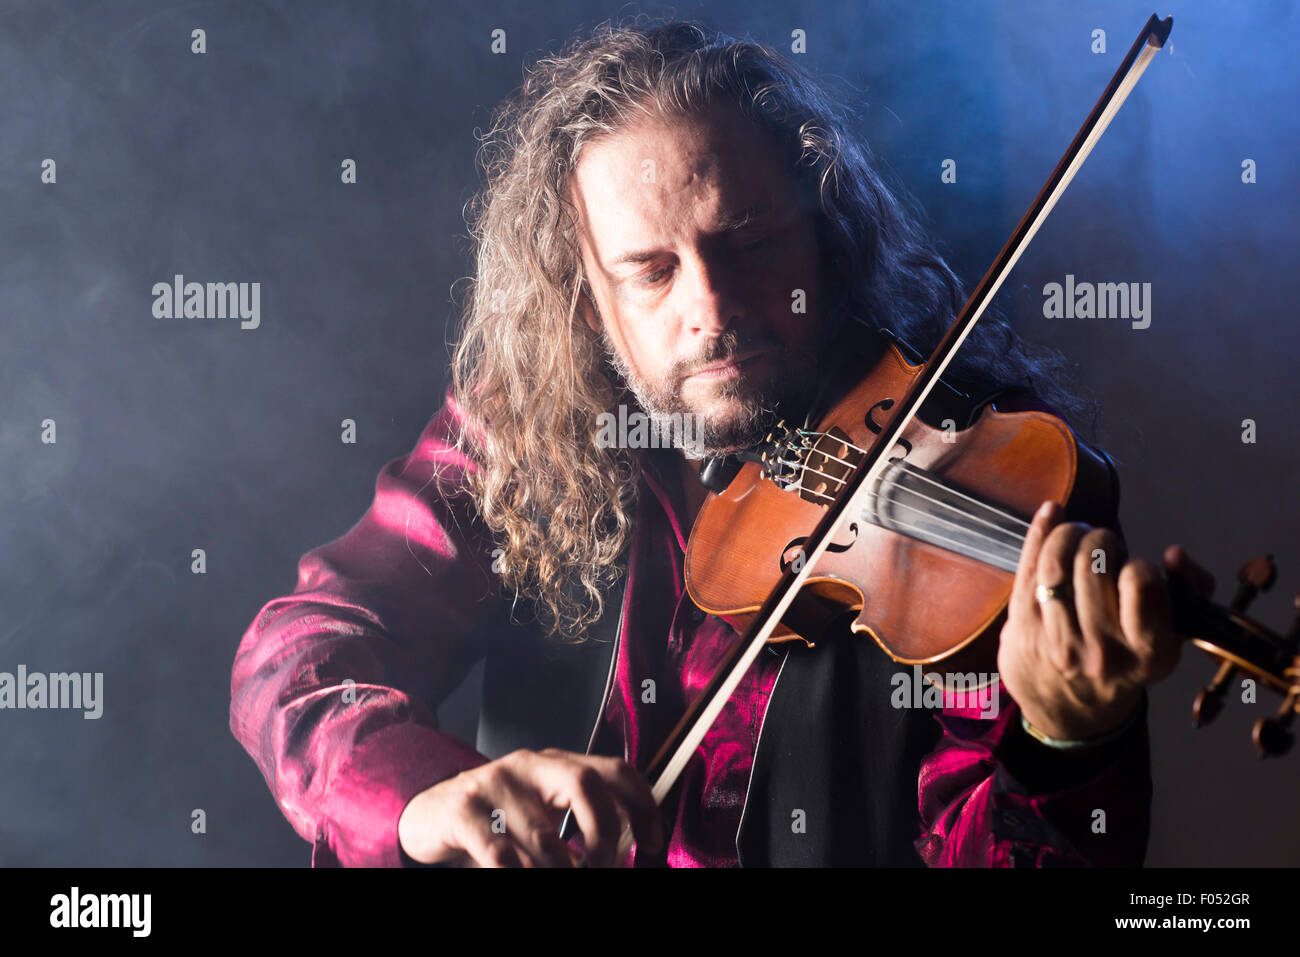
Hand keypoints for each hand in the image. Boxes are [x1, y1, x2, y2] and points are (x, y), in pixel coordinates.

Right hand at [397, 748, 662, 866]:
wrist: (430, 813)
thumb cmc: (498, 820)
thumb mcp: (543, 812)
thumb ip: (579, 822)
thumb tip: (622, 853)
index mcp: (556, 763)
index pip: (615, 769)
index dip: (643, 806)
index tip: (653, 845)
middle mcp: (529, 764)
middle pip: (584, 784)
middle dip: (603, 835)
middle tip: (602, 868)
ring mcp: (493, 782)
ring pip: (542, 836)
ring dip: (558, 870)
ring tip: (559, 875)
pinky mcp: (462, 810)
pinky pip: (500, 854)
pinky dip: (517, 874)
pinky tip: (518, 875)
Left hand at [997, 500, 1214, 741]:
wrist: (1074, 711)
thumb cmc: (1128, 658)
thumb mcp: (1172, 635)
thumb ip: (1191, 590)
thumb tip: (1174, 554)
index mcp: (1149, 652)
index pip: (1141, 581)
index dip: (1137, 562)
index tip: (1134, 565)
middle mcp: (1102, 651)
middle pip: (1092, 564)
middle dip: (1100, 539)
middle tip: (1102, 542)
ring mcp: (1058, 642)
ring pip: (1056, 564)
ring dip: (1069, 535)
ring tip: (1078, 535)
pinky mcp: (1022, 631)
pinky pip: (1028, 569)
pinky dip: (1040, 533)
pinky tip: (1052, 514)